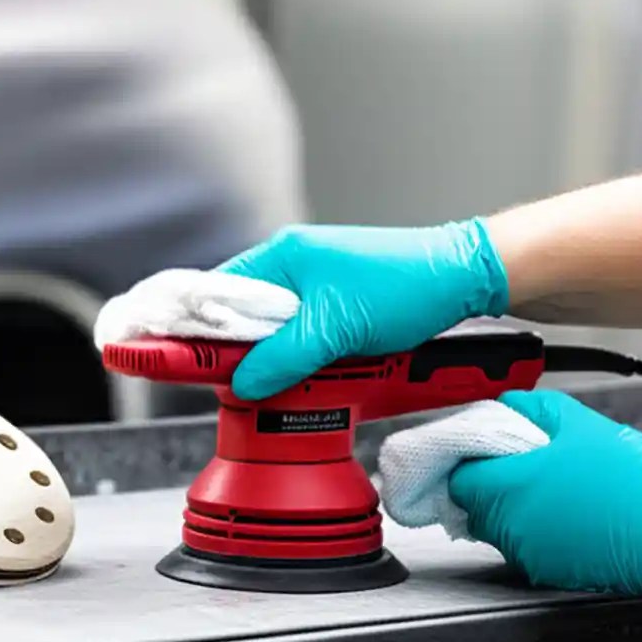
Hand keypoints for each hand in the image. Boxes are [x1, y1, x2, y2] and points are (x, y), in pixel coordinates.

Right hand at [214, 218, 508, 399]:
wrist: (467, 279)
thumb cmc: (406, 284)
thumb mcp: (335, 328)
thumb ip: (283, 357)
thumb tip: (242, 384)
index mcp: (283, 255)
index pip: (218, 291)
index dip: (194, 326)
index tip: (175, 355)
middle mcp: (293, 268)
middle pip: (243, 318)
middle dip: (239, 353)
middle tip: (235, 384)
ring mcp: (316, 289)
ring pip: (273, 334)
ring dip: (275, 362)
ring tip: (276, 385)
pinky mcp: (337, 311)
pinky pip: (301, 341)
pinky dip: (300, 363)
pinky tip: (307, 380)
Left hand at [449, 390, 641, 603]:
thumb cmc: (636, 480)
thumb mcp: (582, 424)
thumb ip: (533, 409)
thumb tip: (508, 404)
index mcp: (508, 486)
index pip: (458, 479)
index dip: (469, 462)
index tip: (484, 451)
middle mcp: (509, 526)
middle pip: (473, 505)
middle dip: (489, 485)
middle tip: (522, 465)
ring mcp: (528, 554)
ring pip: (498, 529)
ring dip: (512, 509)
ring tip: (553, 488)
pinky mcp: (550, 573)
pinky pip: (526, 549)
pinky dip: (536, 532)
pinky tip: (569, 514)